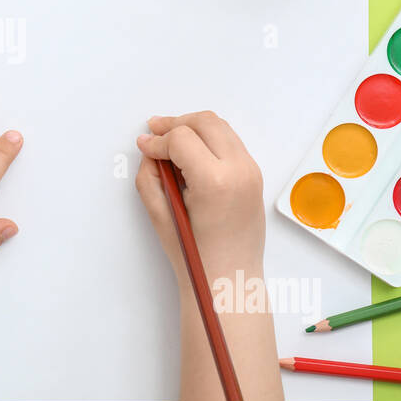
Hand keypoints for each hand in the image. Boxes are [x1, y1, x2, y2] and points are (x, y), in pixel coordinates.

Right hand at [134, 112, 265, 291]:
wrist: (230, 278)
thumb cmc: (198, 257)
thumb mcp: (161, 214)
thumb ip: (150, 176)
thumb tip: (151, 151)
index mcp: (215, 182)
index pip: (181, 138)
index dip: (158, 139)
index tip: (145, 146)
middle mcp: (239, 171)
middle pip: (204, 122)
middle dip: (175, 123)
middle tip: (155, 131)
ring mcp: (251, 172)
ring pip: (220, 126)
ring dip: (193, 127)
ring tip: (171, 138)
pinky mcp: (255, 175)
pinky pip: (230, 141)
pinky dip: (209, 138)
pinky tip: (191, 152)